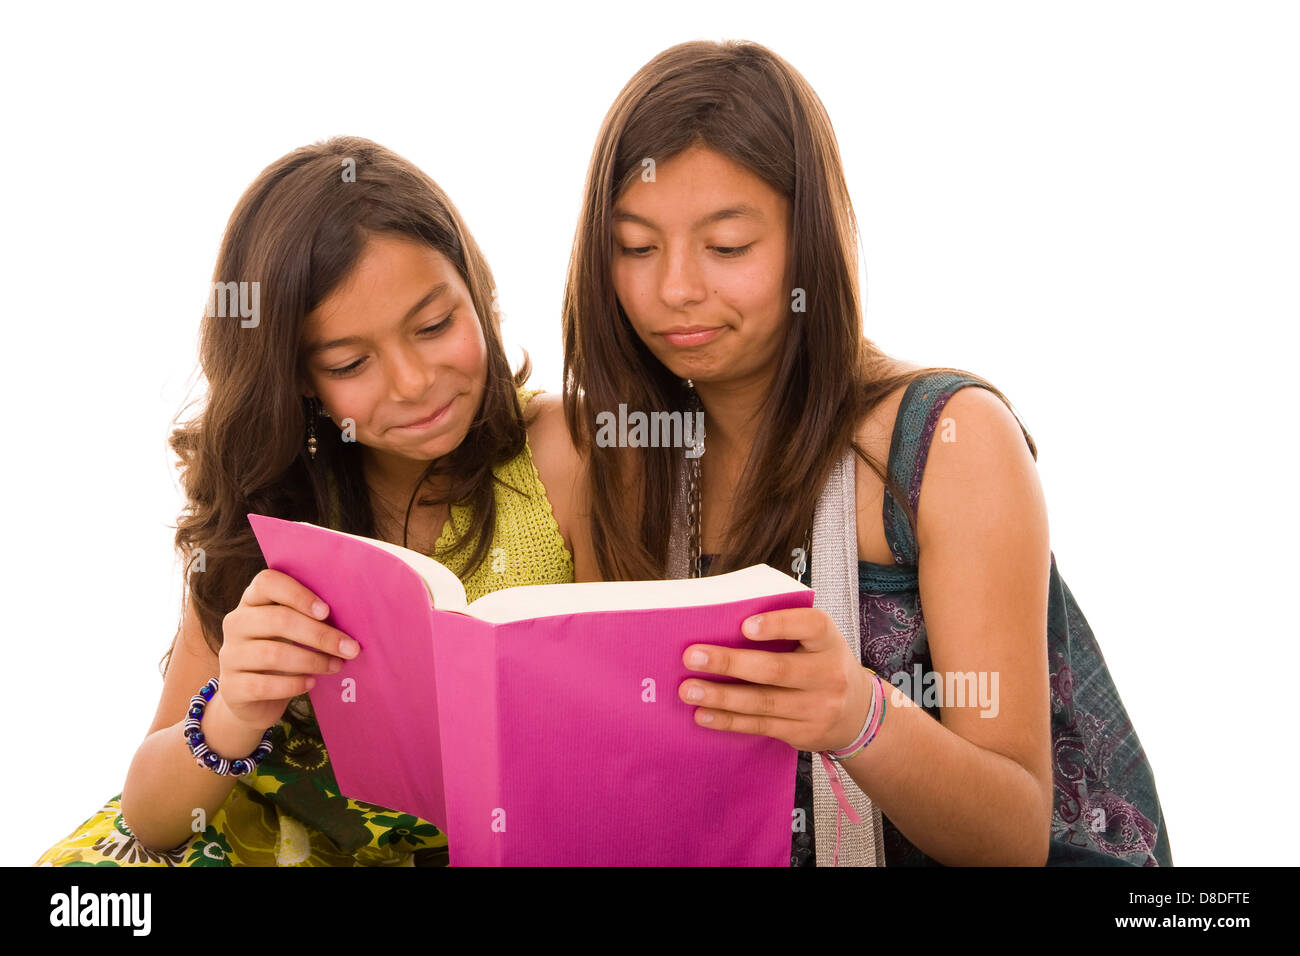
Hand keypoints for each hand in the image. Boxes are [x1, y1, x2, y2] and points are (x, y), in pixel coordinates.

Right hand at [216, 569, 359, 730]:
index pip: (267, 582)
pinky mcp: (231, 687)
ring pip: (273, 653)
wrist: (253, 699)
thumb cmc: (283, 654)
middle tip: (350, 648)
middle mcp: (236, 623)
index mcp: (252, 600)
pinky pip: (264, 684)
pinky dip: (293, 684)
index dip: (298, 594)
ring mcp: (229, 655)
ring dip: (313, 660)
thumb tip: (354, 619)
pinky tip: (311, 683)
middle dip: (320, 635)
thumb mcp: (293, 631)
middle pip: (278, 620)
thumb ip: (311, 619)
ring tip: (337, 666)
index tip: (327, 612)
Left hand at [678, 607, 872, 752]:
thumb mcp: (817, 641)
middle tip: (692, 657)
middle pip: (776, 669)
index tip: (745, 626)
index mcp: (829, 640)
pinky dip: (729, 721)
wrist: (858, 713)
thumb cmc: (822, 664)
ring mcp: (818, 708)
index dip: (778, 624)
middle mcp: (829, 674)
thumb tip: (724, 624)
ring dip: (721, 696)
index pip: (810, 626)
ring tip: (689, 690)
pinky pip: (760, 726)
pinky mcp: (804, 733)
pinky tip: (704, 714)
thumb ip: (785, 630)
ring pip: (763, 702)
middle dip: (730, 664)